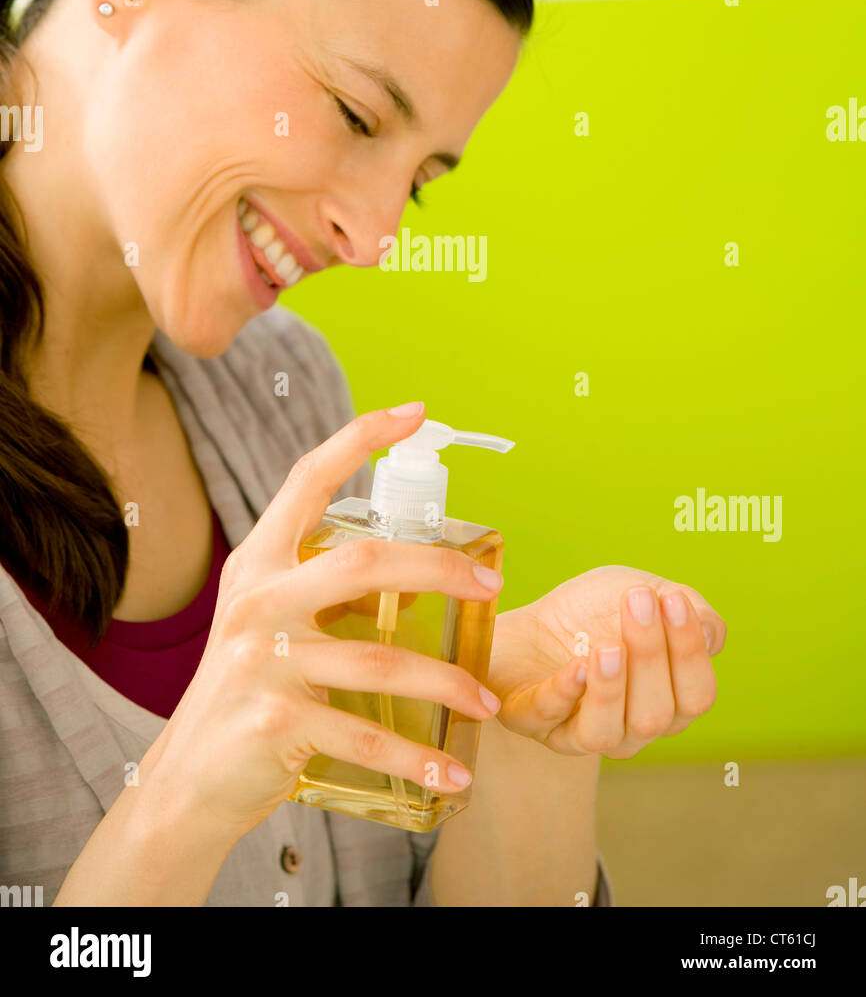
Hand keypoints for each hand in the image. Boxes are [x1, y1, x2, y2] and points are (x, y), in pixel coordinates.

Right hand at [142, 402, 500, 840]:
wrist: (189, 781)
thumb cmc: (248, 694)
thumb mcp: (268, 623)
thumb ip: (320, 590)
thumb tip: (415, 578)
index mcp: (258, 564)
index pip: (308, 479)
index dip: (361, 438)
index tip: (416, 412)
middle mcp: (257, 601)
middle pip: (366, 562)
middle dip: (442, 569)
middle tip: (493, 587)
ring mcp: (263, 660)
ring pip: (381, 661)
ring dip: (448, 685)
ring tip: (486, 703)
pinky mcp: (274, 720)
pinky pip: (365, 736)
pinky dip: (417, 758)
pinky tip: (451, 772)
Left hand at [488, 565, 725, 757]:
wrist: (532, 620)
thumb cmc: (597, 612)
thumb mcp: (646, 594)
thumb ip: (691, 611)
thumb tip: (711, 635)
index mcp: (668, 704)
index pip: (696, 695)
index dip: (689, 651)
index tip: (671, 598)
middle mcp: (631, 729)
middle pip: (656, 714)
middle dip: (650, 655)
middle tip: (637, 601)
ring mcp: (581, 732)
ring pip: (605, 733)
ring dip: (610, 690)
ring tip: (608, 647)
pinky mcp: (534, 722)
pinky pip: (552, 719)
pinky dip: (566, 693)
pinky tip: (575, 664)